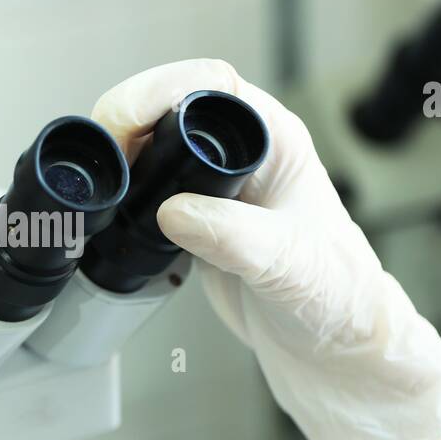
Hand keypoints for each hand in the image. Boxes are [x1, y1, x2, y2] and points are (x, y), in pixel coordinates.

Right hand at [91, 59, 440, 439]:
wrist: (336, 356)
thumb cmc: (339, 301)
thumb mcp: (289, 266)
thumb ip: (233, 236)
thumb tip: (173, 213)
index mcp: (275, 140)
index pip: (210, 83)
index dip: (159, 90)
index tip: (125, 123)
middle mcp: (243, 155)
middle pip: (169, 106)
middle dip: (126, 119)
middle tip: (101, 155)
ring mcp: (216, 189)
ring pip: (153, 146)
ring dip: (120, 156)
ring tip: (100, 184)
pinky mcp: (196, 224)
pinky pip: (148, 191)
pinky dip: (121, 194)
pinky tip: (110, 214)